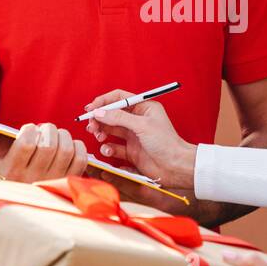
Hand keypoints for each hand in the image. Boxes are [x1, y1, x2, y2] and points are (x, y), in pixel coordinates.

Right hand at [0, 122, 87, 181]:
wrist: (27, 194)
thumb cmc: (11, 167)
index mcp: (14, 171)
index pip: (27, 144)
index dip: (31, 130)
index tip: (30, 129)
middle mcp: (34, 179)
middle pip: (49, 146)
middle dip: (49, 129)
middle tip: (45, 129)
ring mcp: (54, 181)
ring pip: (66, 150)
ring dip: (64, 135)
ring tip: (57, 135)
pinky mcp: (71, 181)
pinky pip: (80, 159)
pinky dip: (78, 146)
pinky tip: (69, 145)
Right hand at [82, 89, 196, 189]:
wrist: (176, 167)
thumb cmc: (166, 143)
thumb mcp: (142, 126)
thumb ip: (119, 118)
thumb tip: (99, 112)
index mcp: (144, 107)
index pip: (119, 98)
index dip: (104, 102)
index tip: (90, 108)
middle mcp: (137, 120)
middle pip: (112, 114)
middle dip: (99, 118)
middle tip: (91, 126)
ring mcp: (134, 136)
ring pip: (111, 130)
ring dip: (101, 132)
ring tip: (99, 136)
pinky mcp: (131, 151)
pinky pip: (114, 147)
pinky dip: (108, 148)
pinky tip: (108, 150)